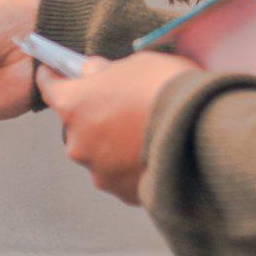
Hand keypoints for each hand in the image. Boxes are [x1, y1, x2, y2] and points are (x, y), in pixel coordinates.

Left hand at [38, 52, 199, 204]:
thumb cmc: (168, 88)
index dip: (53, 78)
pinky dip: (130, 166)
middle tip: (120, 107)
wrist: (206, 132)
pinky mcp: (122, 192)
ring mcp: (99, 171)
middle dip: (92, 115)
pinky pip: (120, 175)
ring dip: (112, 144)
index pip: (49, 88)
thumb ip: (106, 71)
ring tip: (144, 134)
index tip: (53, 73)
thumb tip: (92, 72)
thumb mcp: (135, 64)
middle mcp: (77, 142)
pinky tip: (154, 154)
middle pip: (76, 124)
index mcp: (73, 105)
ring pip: (98, 153)